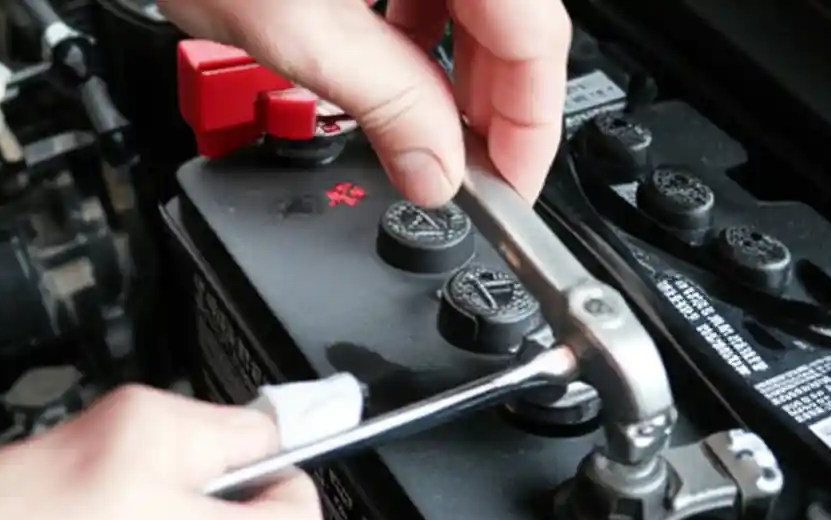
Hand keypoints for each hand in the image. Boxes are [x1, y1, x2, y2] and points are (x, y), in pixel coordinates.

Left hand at [162, 0, 571, 204]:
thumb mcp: (293, 26)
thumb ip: (383, 100)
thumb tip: (435, 170)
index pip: (537, 38)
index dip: (531, 128)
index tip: (509, 190)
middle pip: (514, 20)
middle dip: (491, 106)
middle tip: (463, 177)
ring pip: (478, 3)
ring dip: (458, 69)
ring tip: (424, 130)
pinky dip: (423, 26)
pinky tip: (394, 62)